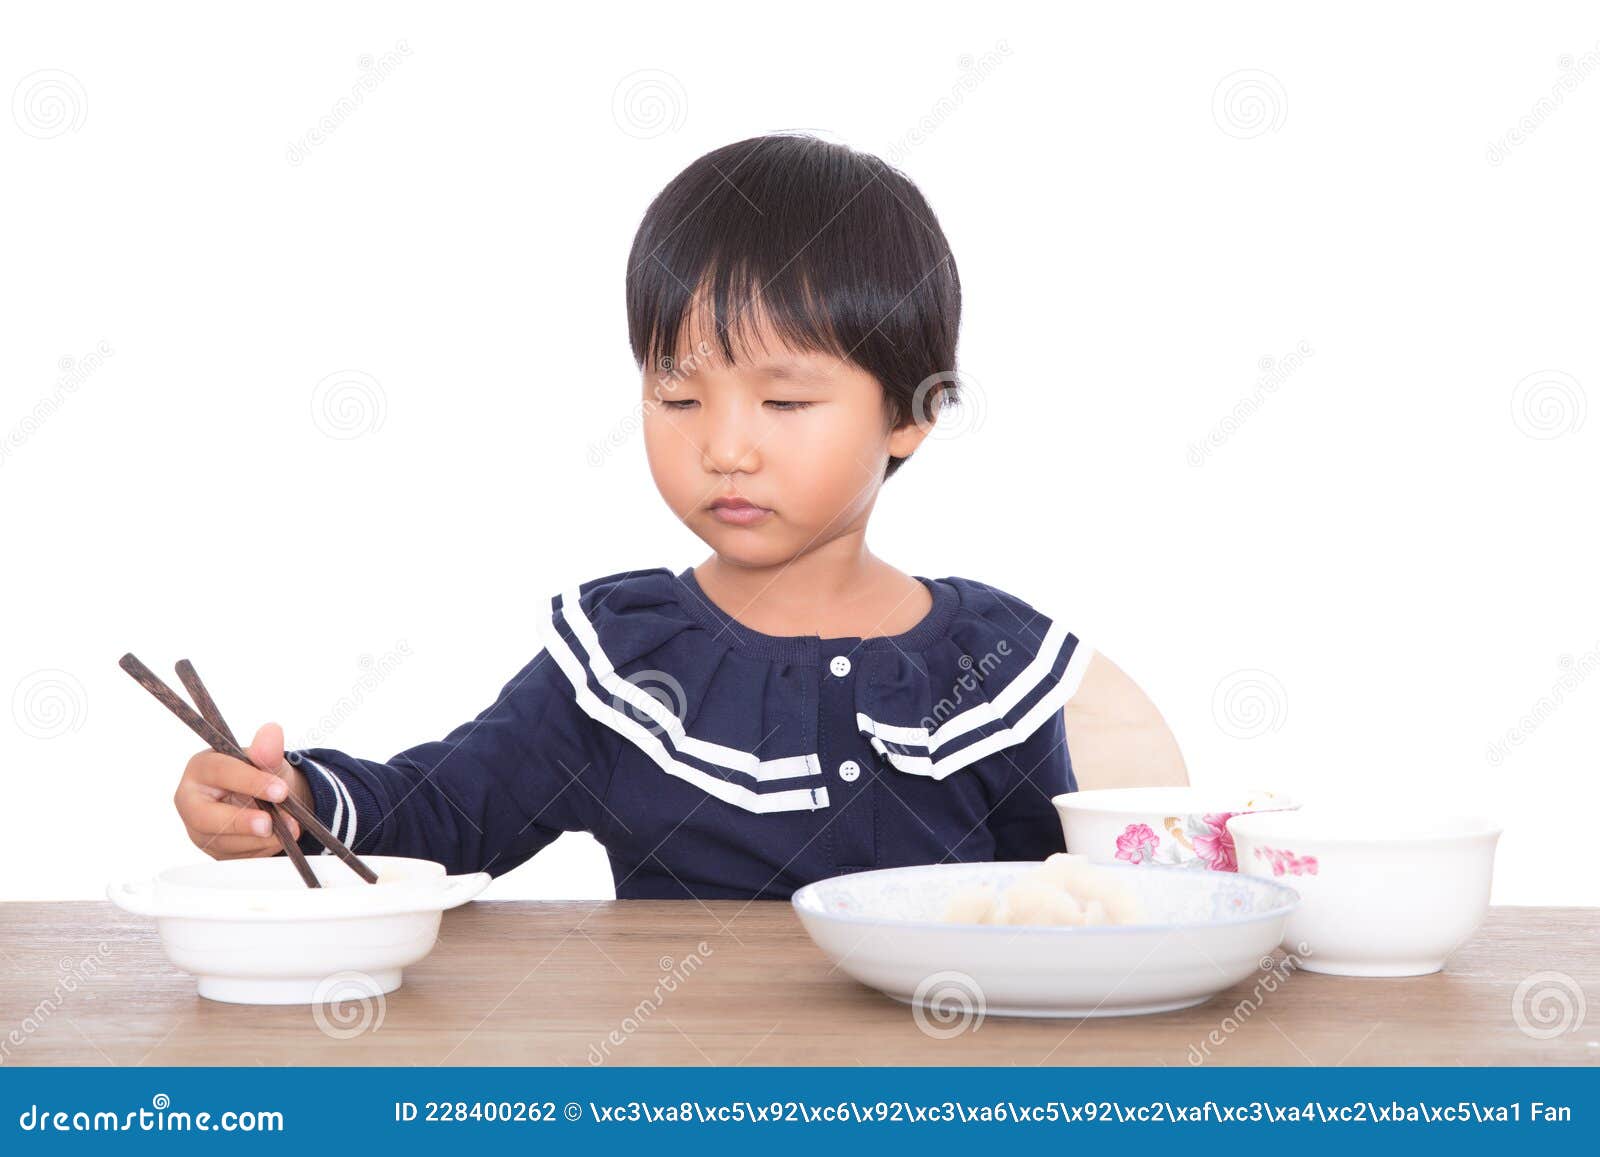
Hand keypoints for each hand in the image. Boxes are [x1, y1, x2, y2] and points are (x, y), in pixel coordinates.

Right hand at [173, 722, 311, 859]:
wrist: (270, 799)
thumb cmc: (260, 775)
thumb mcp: (268, 761)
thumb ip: (267, 751)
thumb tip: (272, 732)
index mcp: (201, 769)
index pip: (219, 773)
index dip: (250, 782)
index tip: (280, 791)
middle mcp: (191, 801)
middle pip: (205, 817)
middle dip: (241, 822)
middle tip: (270, 824)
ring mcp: (199, 829)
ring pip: (223, 842)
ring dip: (260, 840)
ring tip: (290, 829)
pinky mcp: (213, 851)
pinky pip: (235, 857)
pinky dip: (260, 850)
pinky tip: (277, 839)